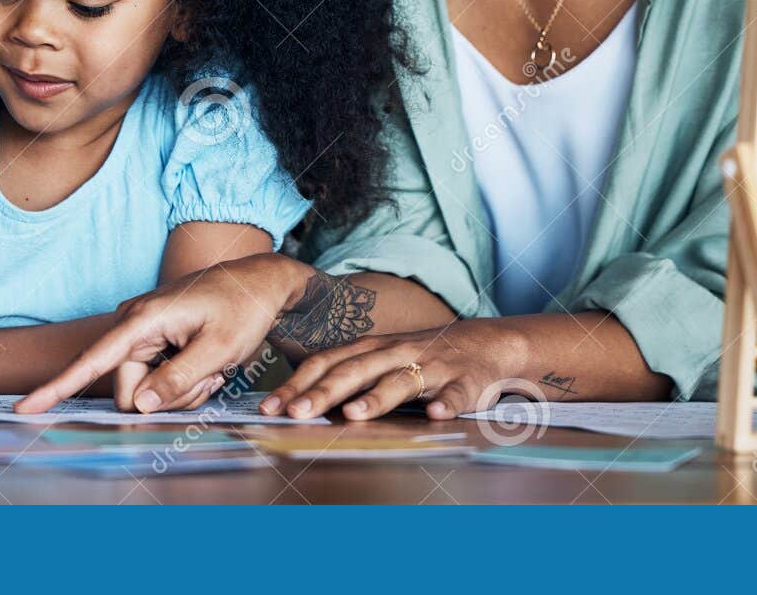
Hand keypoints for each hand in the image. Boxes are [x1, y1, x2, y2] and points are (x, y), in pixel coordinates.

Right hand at [15, 253, 307, 414]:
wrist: (260, 283)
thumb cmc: (243, 307)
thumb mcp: (219, 348)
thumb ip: (178, 378)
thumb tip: (141, 405)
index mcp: (143, 320)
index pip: (92, 360)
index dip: (57, 387)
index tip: (24, 407)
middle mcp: (134, 326)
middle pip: (130, 391)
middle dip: (168, 399)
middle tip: (210, 380)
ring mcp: (144, 334)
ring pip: (146, 392)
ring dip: (181, 392)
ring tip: (212, 369)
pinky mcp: (155, 343)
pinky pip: (157, 383)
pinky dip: (184, 384)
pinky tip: (209, 367)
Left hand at [260, 319, 526, 420]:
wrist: (487, 342)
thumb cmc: (424, 356)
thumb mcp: (382, 358)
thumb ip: (347, 375)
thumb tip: (297, 400)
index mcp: (372, 349)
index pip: (327, 362)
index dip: (297, 384)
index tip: (269, 406)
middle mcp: (398, 352)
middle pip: (356, 371)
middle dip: (323, 393)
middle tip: (295, 413)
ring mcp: (432, 366)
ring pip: (402, 381)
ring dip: (377, 398)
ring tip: (354, 414)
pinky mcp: (465, 381)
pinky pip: (456, 393)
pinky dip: (446, 403)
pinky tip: (436, 415)